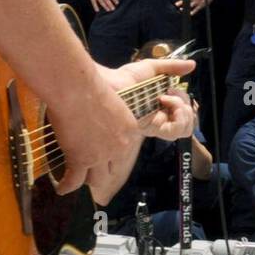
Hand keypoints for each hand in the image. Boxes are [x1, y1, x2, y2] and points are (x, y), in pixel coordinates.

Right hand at [52, 58, 195, 195]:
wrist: (80, 89)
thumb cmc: (103, 82)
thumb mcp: (141, 75)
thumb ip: (168, 70)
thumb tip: (192, 65)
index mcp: (131, 130)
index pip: (125, 150)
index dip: (115, 156)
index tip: (109, 158)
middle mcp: (118, 148)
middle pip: (111, 170)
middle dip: (104, 176)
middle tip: (98, 182)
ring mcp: (99, 157)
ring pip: (94, 179)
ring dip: (88, 182)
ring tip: (81, 186)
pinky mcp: (80, 160)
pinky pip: (73, 181)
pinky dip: (67, 187)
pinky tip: (62, 189)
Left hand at [174, 0, 211, 14]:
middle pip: (186, 0)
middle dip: (181, 2)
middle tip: (176, 4)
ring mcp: (197, 1)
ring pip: (190, 5)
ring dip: (186, 7)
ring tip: (181, 9)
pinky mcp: (201, 5)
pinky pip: (197, 9)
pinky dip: (193, 11)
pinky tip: (190, 14)